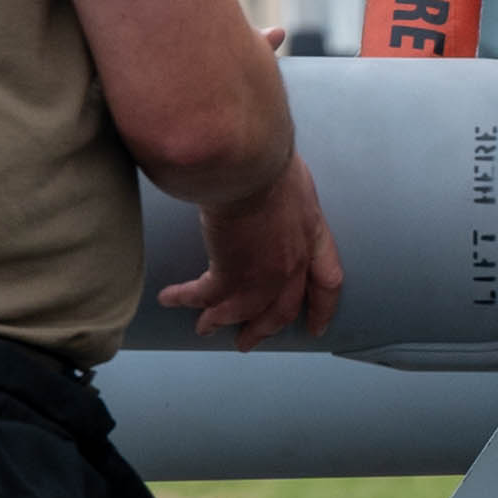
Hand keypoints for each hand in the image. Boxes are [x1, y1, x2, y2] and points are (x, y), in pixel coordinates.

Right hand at [163, 159, 343, 344]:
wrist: (247, 163)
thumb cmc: (267, 156)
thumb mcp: (293, 179)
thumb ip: (288, 199)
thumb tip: (273, 191)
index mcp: (313, 235)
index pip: (327, 280)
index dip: (321, 307)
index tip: (316, 326)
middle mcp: (294, 261)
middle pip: (283, 309)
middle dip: (264, 328)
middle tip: (248, 341)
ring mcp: (264, 273)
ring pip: (244, 312)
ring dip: (220, 322)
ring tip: (205, 329)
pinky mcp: (230, 273)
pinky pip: (206, 298)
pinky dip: (187, 300)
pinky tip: (170, 298)